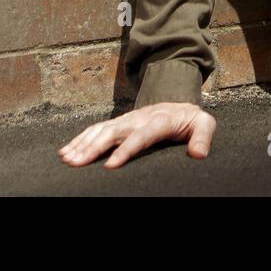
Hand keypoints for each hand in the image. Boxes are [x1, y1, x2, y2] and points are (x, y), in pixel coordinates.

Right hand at [57, 102, 215, 168]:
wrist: (181, 104)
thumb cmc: (191, 119)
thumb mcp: (205, 124)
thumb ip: (203, 138)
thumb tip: (198, 154)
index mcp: (160, 120)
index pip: (141, 136)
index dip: (126, 150)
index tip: (111, 166)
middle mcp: (139, 118)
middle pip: (114, 132)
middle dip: (94, 147)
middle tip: (77, 164)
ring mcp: (127, 119)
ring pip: (101, 130)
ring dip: (83, 144)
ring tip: (67, 159)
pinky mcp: (119, 122)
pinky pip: (97, 129)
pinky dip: (80, 139)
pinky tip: (66, 151)